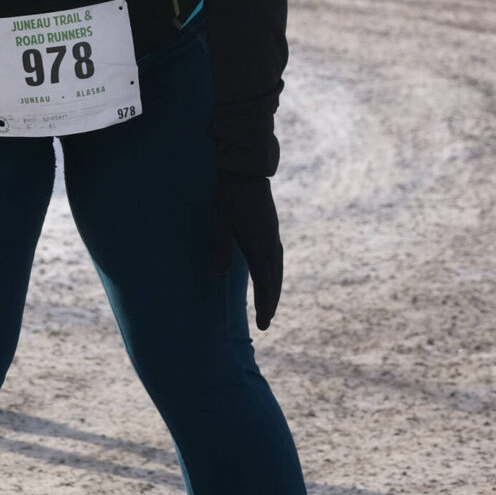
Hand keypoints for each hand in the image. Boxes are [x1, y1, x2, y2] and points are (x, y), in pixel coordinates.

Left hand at [210, 174, 282, 329]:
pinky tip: (271, 274)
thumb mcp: (218, 222)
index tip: (264, 324)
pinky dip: (275, 273)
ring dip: (274, 288)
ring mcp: (274, 236)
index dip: (264, 305)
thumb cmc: (228, 196)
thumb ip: (219, 247)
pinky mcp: (272, 228)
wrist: (246, 170)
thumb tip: (219, 274)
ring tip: (269, 304)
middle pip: (274, 280)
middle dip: (270, 302)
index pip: (265, 284)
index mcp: (258, 246)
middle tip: (265, 322)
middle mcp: (271, 244)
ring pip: (277, 269)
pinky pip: (277, 258)